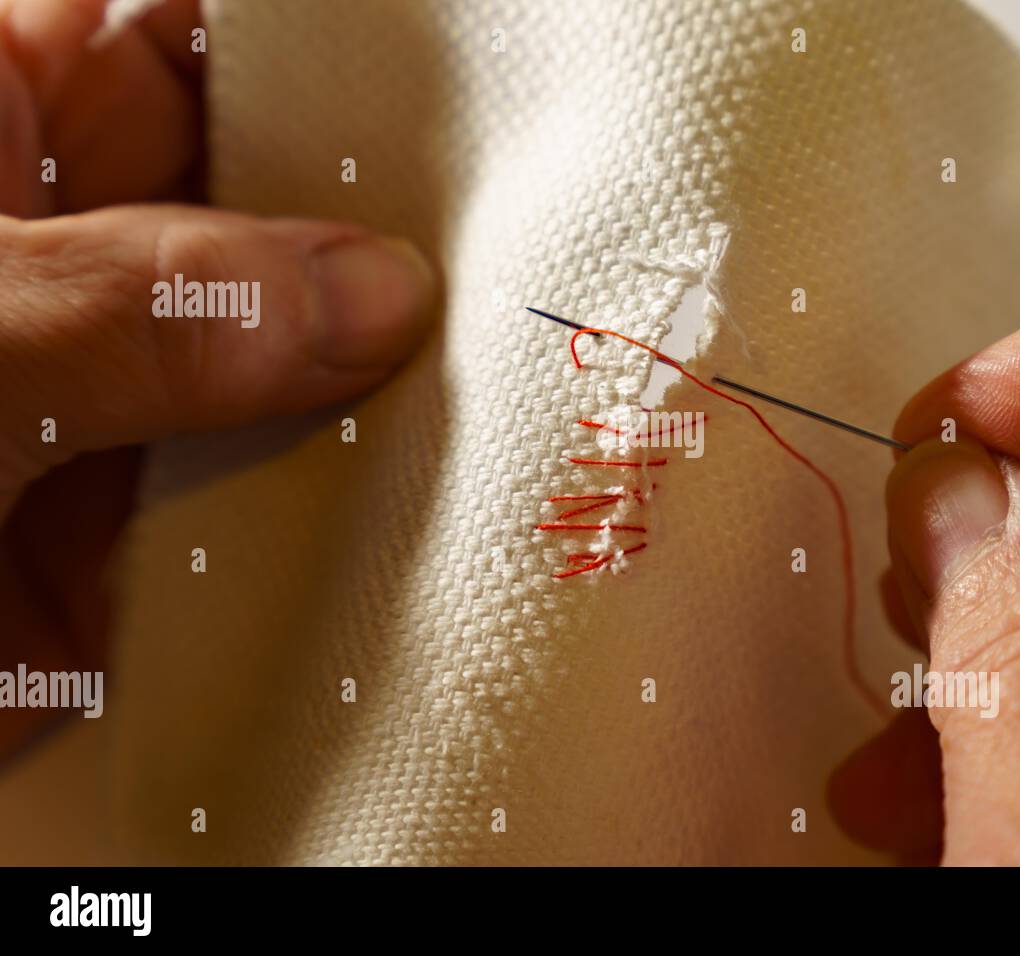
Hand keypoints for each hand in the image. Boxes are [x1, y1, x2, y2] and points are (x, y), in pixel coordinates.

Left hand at [0, 0, 433, 758]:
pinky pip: (254, 506)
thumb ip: (146, 306)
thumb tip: (369, 292)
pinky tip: (416, 492)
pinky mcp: (114, 545)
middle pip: (253, 204)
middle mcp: (45, 260)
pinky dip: (327, 510)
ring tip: (497, 364)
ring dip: (365, 375)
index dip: (305, 52)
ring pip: (274, 364)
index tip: (435, 78)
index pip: (170, 36)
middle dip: (366, 224)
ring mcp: (92, 406)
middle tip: (503, 237)